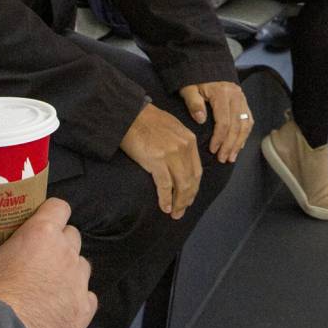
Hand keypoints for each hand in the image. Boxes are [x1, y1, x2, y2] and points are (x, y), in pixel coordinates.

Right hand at [0, 198, 94, 327]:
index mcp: (40, 235)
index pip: (59, 207)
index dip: (49, 213)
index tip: (35, 223)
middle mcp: (66, 254)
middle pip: (71, 236)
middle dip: (57, 242)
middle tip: (34, 257)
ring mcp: (78, 284)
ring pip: (81, 266)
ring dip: (67, 270)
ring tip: (45, 285)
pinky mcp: (83, 313)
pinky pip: (87, 297)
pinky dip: (75, 300)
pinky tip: (56, 309)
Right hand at [119, 102, 202, 218]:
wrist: (130, 114)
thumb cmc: (148, 121)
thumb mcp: (173, 128)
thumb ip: (181, 145)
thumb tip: (182, 165)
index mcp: (189, 140)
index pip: (197, 170)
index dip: (194, 188)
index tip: (189, 198)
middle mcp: (184, 148)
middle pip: (191, 180)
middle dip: (187, 199)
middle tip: (181, 211)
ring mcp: (171, 154)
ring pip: (181, 185)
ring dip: (178, 203)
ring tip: (174, 213)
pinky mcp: (156, 160)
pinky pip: (165, 185)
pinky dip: (166, 199)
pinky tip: (165, 207)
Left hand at [179, 80, 252, 163]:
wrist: (206, 65)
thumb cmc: (195, 79)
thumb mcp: (189, 88)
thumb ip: (194, 103)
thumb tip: (201, 119)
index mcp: (222, 93)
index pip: (224, 121)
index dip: (219, 138)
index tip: (212, 150)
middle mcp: (236, 96)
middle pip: (237, 126)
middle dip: (230, 145)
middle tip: (223, 159)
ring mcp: (242, 98)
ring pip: (245, 124)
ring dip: (239, 142)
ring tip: (231, 157)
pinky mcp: (244, 101)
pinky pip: (249, 120)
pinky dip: (245, 134)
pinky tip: (239, 145)